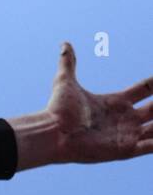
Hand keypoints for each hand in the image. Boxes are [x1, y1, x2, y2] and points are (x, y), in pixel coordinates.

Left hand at [11, 41, 152, 168]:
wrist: (52, 132)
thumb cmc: (58, 110)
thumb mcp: (66, 82)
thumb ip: (68, 63)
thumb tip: (65, 44)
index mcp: (116, 103)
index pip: (144, 90)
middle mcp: (125, 119)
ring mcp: (127, 135)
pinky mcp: (125, 150)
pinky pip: (151, 146)